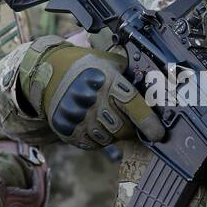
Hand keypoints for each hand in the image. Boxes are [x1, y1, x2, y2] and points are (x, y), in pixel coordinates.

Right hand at [21, 37, 163, 149]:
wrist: (48, 70)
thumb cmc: (85, 65)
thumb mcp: (110, 62)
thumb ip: (131, 77)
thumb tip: (155, 93)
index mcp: (107, 81)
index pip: (133, 106)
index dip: (148, 122)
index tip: (158, 134)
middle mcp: (92, 100)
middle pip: (122, 128)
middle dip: (130, 128)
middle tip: (129, 120)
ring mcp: (78, 117)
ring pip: (108, 139)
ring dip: (114, 133)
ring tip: (108, 118)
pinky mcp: (67, 129)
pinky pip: (91, 144)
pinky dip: (98, 138)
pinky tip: (95, 124)